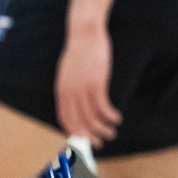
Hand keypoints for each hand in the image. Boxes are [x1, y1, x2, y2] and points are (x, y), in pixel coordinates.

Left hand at [56, 21, 120, 145]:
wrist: (84, 33)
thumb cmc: (79, 50)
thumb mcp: (68, 71)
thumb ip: (69, 86)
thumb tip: (74, 98)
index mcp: (61, 91)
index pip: (65, 119)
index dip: (74, 132)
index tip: (82, 139)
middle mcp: (70, 94)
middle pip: (78, 123)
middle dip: (89, 136)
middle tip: (99, 143)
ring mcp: (83, 89)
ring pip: (92, 117)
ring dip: (103, 129)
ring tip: (112, 132)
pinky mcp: (97, 84)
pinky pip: (103, 107)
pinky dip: (110, 116)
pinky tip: (117, 118)